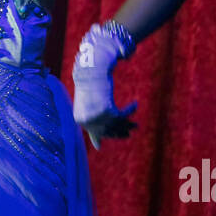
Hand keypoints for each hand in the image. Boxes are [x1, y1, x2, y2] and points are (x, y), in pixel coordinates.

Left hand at [72, 22, 136, 149]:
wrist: (91, 69)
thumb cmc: (90, 85)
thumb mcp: (89, 105)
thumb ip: (92, 123)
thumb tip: (96, 146)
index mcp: (80, 119)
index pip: (97, 133)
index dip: (108, 135)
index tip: (120, 137)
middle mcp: (87, 120)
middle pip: (108, 131)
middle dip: (121, 132)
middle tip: (130, 132)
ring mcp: (96, 116)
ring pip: (116, 124)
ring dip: (128, 124)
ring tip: (136, 125)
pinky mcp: (107, 110)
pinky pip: (123, 115)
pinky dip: (130, 110)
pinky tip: (135, 105)